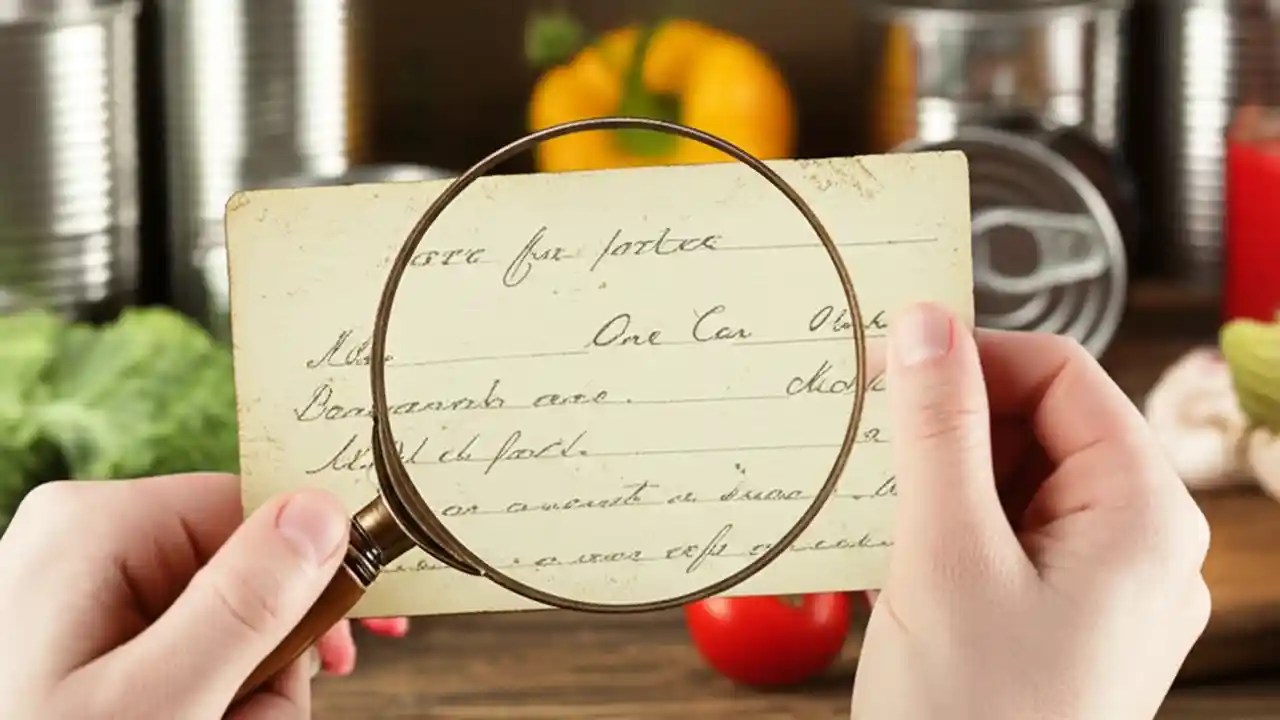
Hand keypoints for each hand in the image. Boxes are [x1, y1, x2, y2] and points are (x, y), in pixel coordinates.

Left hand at [0, 473, 402, 718]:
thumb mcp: (158, 701)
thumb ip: (245, 603)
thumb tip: (324, 511)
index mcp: (98, 526)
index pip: (258, 512)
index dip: (317, 579)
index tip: (356, 646)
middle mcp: (88, 542)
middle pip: (247, 577)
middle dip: (267, 663)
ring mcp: (82, 593)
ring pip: (223, 625)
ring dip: (241, 695)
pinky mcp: (85, 637)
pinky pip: (184, 652)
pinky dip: (206, 701)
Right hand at [851, 304, 1210, 719]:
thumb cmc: (976, 718)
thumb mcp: (944, 558)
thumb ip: (938, 431)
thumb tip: (925, 323)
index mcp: (1142, 515)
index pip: (1063, 376)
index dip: (974, 356)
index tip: (891, 362)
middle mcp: (1139, 545)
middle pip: (1042, 429)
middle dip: (951, 424)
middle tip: (869, 439)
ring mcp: (1104, 588)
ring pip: (1017, 483)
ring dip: (940, 478)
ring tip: (877, 509)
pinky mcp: (1062, 621)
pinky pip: (1008, 538)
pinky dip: (947, 528)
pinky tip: (894, 551)